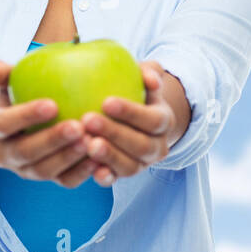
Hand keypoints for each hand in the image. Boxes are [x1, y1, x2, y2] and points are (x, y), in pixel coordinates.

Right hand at [0, 59, 102, 188]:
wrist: (21, 129)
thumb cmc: (21, 97)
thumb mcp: (10, 83)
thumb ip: (3, 73)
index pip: (4, 124)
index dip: (26, 116)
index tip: (52, 105)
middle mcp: (7, 154)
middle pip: (26, 152)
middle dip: (52, 141)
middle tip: (77, 126)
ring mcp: (27, 170)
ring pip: (45, 170)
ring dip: (68, 158)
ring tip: (90, 141)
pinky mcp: (49, 179)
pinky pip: (65, 181)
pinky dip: (82, 173)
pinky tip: (99, 159)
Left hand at [78, 60, 176, 185]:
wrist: (132, 118)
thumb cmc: (133, 89)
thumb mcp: (143, 76)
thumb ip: (149, 72)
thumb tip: (150, 79)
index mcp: (164, 121)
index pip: (153, 120)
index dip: (132, 113)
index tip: (106, 102)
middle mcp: (157, 147)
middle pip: (142, 145)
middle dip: (115, 134)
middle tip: (88, 120)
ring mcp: (141, 164)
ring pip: (129, 166)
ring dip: (108, 156)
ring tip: (86, 144)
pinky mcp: (122, 175)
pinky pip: (115, 179)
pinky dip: (105, 176)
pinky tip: (90, 169)